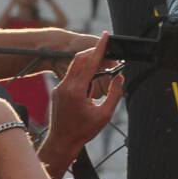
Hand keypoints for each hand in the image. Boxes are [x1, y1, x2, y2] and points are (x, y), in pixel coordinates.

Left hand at [47, 31, 124, 161]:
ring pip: (75, 67)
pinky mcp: (57, 91)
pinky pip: (71, 77)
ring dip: (89, 64)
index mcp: (77, 90)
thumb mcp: (104, 115)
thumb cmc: (83, 131)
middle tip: (109, 55)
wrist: (61, 142)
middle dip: (95, 53)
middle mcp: (65, 86)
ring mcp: (59, 88)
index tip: (105, 35)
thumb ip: (114, 94)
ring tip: (104, 69)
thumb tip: (120, 78)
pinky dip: (83, 75)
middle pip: (80, 59)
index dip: (100, 47)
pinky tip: (91, 87)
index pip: (90, 62)